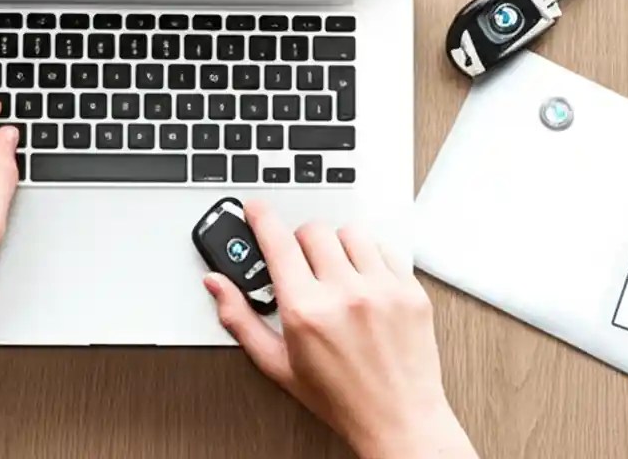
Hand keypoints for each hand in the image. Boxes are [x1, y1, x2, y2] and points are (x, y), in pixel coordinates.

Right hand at [205, 203, 476, 458]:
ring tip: (336, 271)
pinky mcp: (410, 291)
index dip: (260, 218)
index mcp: (306, 311)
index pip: (276, 243)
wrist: (398, 419)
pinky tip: (364, 279)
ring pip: (350, 232)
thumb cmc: (339, 398)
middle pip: (313, 231)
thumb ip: (240, 319)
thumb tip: (217, 286)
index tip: (255, 208)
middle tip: (302, 263)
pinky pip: (385, 248)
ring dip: (337, 244)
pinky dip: (370, 256)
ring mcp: (382, 290)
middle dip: (300, 241)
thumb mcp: (278, 364)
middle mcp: (345, 295)